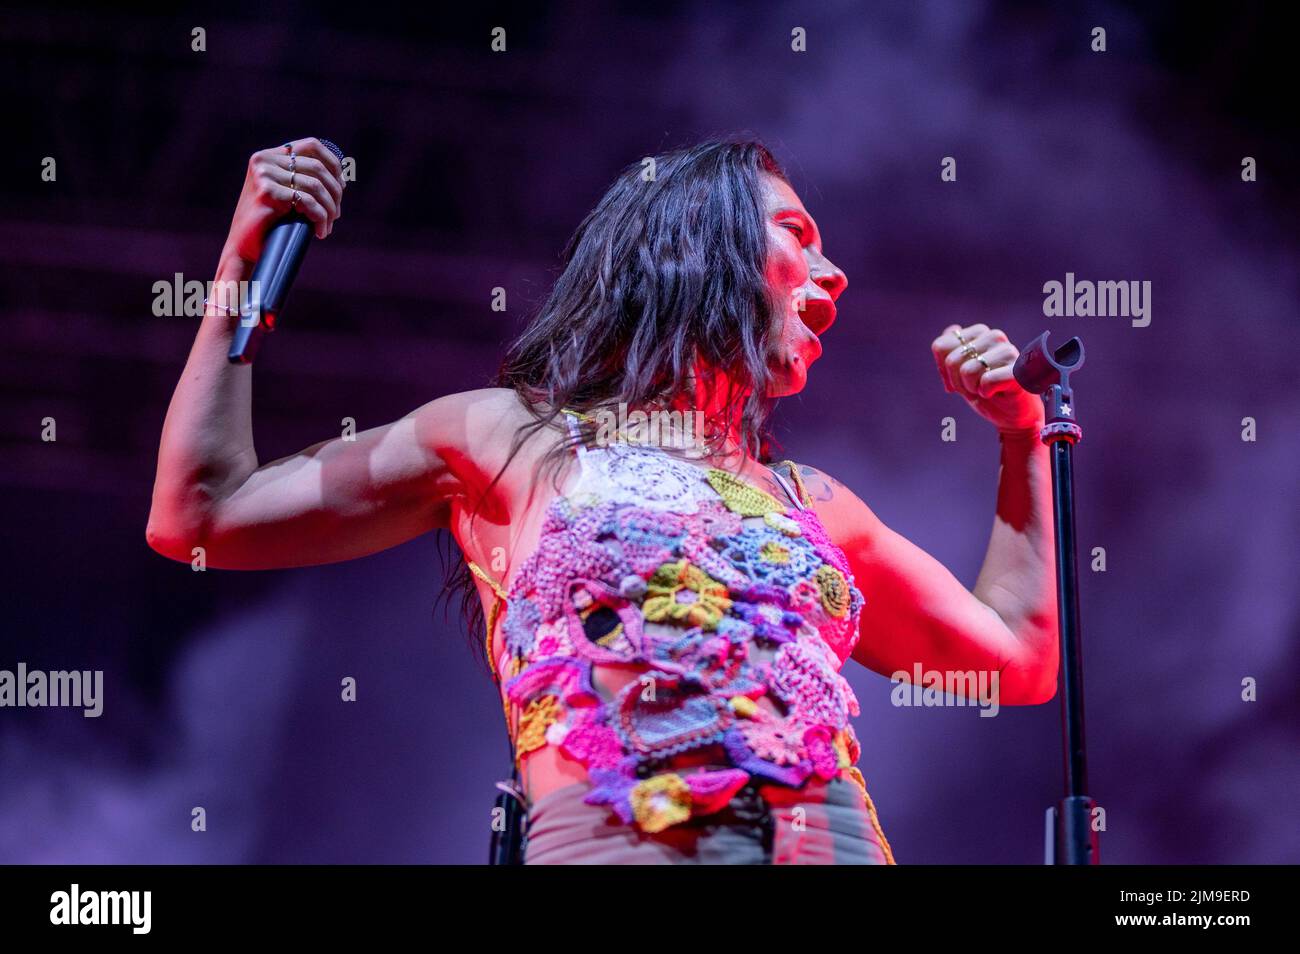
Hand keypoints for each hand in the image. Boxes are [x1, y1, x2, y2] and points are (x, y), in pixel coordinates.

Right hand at [222, 137, 344, 263]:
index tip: (341, 186)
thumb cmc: (269, 223)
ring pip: (316, 186)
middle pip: (317, 167)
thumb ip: (302, 179)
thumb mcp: (286, 194)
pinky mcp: (267, 191)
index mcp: (269, 156)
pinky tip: (320, 232)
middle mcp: (265, 160)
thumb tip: (341, 178)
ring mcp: (264, 174)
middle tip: (336, 214)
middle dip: (335, 193)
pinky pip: (308, 202)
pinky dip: (321, 218)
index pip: (312, 146)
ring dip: (329, 209)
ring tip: (328, 225)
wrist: (244, 246)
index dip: (333, 163)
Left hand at [931, 324, 1043, 432]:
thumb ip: (951, 350)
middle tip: (974, 388)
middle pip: (951, 360)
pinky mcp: (1018, 370)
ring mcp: (1008, 351)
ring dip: (972, 388)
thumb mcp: (961, 372)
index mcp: (979, 333)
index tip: (959, 380)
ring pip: (967, 371)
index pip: (941, 347)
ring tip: (986, 390)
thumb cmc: (987, 391)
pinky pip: (987, 381)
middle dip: (957, 382)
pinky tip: (997, 393)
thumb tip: (950, 330)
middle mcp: (994, 336)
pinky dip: (986, 393)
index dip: (944, 370)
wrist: (1013, 415)